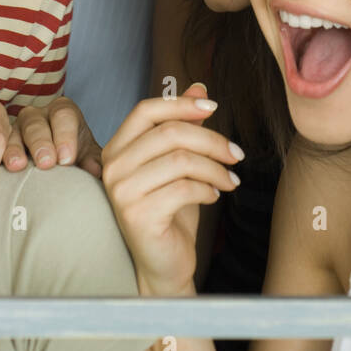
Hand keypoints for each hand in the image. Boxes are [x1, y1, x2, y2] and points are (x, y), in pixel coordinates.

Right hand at [4, 96, 102, 177]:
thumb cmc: (74, 156)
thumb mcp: (87, 156)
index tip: (67, 159)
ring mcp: (16, 128)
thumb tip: (96, 171)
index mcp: (63, 111)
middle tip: (47, 163)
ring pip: (13, 133)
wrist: (56, 164)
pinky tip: (1, 171)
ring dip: (15, 150)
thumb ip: (93, 162)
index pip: (64, 116)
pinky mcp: (1, 145)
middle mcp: (37, 115)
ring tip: (19, 166)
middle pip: (36, 123)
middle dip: (41, 143)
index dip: (65, 135)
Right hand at [102, 82, 241, 296]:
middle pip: (170, 133)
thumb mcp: (178, 163)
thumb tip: (201, 86)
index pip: (147, 109)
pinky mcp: (137, 214)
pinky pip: (184, 188)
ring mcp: (122, 191)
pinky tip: (214, 196)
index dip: (182, 104)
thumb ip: (183, 125)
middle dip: (212, 140)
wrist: (163, 264)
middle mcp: (113, 166)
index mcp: (117, 148)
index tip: (214, 108)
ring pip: (181, 160)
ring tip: (230, 180)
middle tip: (237, 154)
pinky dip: (208, 189)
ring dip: (215, 168)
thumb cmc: (170, 211)